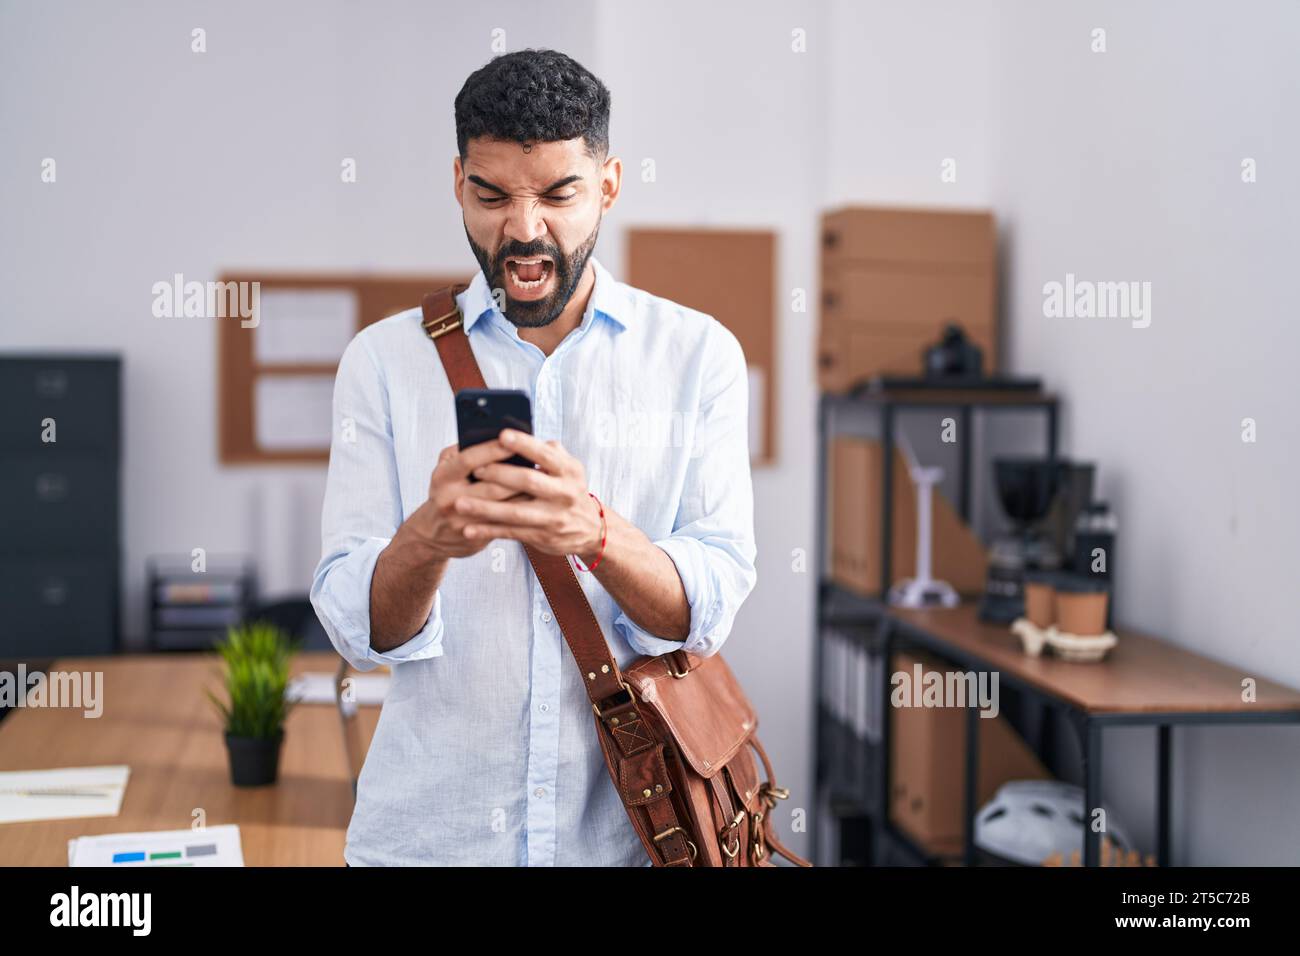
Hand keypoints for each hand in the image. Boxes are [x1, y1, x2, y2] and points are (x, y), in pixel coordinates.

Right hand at [405, 441, 530, 559]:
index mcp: (443, 477)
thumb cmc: (445, 491)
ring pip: (503, 506)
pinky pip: (505, 522)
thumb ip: (463, 451)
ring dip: (525, 492)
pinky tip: (537, 499)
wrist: (433, 535)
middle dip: (518, 473)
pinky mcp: (477, 536)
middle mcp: (451, 500)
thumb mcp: (445, 468)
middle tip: (538, 461)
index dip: (493, 450)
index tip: (513, 440)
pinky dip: (522, 509)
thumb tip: (493, 439)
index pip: (470, 460)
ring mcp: (464, 521)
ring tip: (543, 478)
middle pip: (492, 486)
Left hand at [453, 429, 602, 559]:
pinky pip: (512, 533)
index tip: (502, 435)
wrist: (590, 529)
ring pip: (516, 512)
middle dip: (500, 474)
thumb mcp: (569, 469)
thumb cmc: (569, 490)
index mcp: (569, 471)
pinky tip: (469, 529)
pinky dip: (489, 531)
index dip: (524, 445)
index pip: (546, 454)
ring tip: (461, 504)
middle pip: (529, 481)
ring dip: (486, 508)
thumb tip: (525, 434)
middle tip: (476, 469)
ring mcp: (554, 518)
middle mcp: (564, 493)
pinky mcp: (543, 537)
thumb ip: (550, 452)